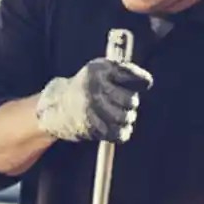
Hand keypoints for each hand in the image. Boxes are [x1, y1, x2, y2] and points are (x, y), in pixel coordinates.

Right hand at [36, 58, 152, 142]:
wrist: (57, 108)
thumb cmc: (85, 87)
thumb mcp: (99, 70)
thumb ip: (122, 72)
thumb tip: (147, 82)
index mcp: (99, 70)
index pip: (132, 75)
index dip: (142, 81)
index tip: (144, 84)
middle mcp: (95, 88)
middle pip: (132, 100)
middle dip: (130, 103)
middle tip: (119, 102)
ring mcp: (92, 109)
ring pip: (127, 118)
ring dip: (126, 118)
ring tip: (114, 114)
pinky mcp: (92, 128)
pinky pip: (121, 133)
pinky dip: (122, 132)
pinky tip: (115, 126)